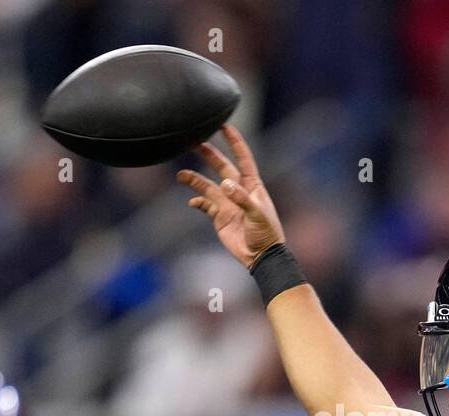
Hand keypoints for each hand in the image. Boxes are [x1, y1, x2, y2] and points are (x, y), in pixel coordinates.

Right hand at [177, 124, 285, 269]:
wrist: (261, 256)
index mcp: (252, 186)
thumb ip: (242, 199)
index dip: (235, 142)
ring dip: (195, 180)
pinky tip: (191, 202)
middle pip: (222, 167)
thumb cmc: (267, 234)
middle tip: (195, 143)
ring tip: (181, 175)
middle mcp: (238, 191)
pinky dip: (197, 201)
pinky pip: (205, 205)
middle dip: (210, 155)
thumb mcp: (258, 215)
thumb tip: (225, 184)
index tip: (225, 126)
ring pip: (208, 186)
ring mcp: (227, 203)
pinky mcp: (219, 217)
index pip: (243, 158)